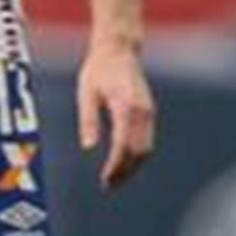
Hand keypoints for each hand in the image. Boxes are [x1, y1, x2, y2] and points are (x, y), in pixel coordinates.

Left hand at [77, 40, 155, 190]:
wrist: (119, 50)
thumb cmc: (98, 70)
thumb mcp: (86, 92)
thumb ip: (88, 119)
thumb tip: (88, 147)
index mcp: (126, 105)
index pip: (123, 144)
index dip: (116, 165)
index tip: (105, 180)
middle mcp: (142, 111)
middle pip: (139, 150)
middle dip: (125, 171)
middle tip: (108, 186)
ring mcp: (149, 112)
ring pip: (146, 148)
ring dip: (133, 167)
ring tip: (114, 180)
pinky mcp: (149, 113)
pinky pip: (147, 140)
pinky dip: (137, 156)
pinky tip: (123, 165)